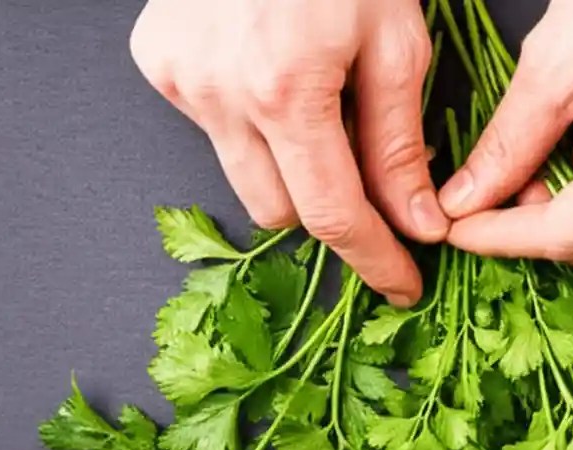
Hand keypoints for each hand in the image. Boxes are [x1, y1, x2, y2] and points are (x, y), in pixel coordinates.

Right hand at [130, 0, 446, 305]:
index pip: (331, 214)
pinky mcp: (157, 63)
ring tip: (316, 102)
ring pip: (244, 177)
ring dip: (288, 165)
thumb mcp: (394, 41)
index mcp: (286, 89)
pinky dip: (250, 123)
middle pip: (281, 211)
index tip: (401, 285)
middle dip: (330, 206)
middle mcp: (218, 93)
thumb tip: (415, 223)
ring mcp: (179, 79)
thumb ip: (398, 142)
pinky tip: (271, 74)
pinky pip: (213, 130)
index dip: (372, 259)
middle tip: (369, 174)